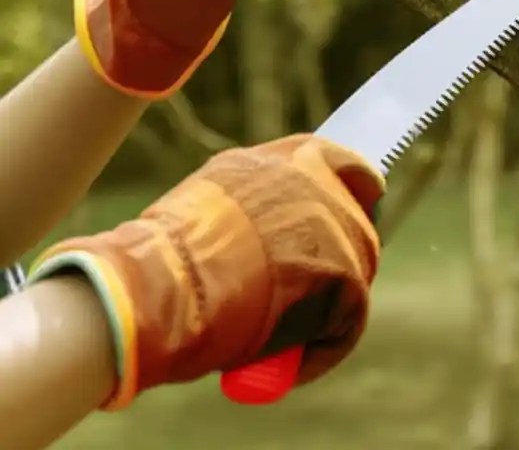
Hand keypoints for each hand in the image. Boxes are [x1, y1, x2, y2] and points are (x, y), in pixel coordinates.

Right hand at [23, 134, 383, 410]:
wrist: (158, 285)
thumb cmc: (163, 258)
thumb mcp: (214, 207)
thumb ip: (257, 210)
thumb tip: (276, 241)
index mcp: (286, 158)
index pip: (342, 164)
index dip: (348, 194)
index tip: (348, 218)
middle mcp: (319, 182)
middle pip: (355, 225)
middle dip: (334, 262)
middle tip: (300, 300)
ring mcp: (338, 226)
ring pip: (352, 275)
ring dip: (321, 309)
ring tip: (273, 337)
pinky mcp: (348, 273)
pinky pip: (346, 321)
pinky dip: (319, 350)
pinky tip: (284, 364)